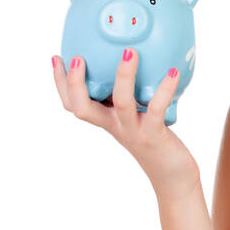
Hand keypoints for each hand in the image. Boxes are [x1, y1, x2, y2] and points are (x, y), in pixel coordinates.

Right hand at [52, 48, 200, 202]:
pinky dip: (164, 90)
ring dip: (124, 76)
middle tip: (76, 58)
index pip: (74, 104)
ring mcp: (133, 131)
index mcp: (106, 119)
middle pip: (82, 108)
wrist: (172, 177)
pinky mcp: (154, 135)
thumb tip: (136, 61)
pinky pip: (156, 109)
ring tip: (129, 52)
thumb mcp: (138, 117)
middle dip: (73, 83)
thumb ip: (132, 96)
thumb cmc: (157, 142)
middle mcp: (115, 125)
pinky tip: (173, 72)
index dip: (60, 84)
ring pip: (121, 103)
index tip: (57, 58)